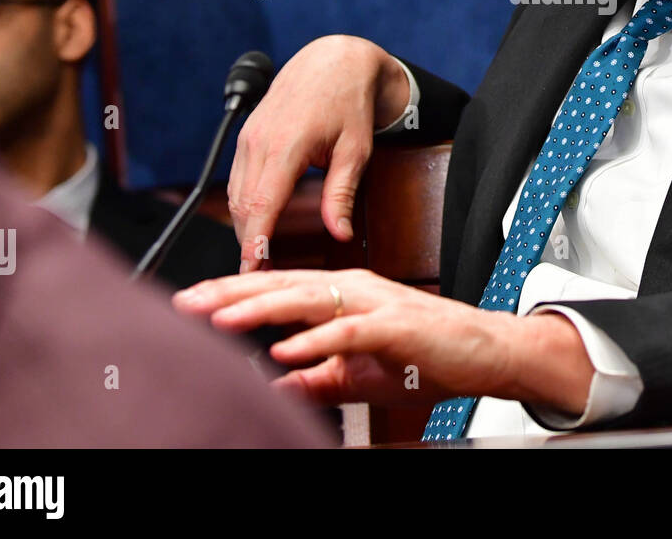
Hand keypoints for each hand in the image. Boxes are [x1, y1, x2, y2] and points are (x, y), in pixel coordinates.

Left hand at [173, 268, 529, 407]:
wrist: (485, 352)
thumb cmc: (428, 355)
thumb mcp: (358, 373)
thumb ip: (316, 376)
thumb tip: (272, 386)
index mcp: (342, 295)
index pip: (277, 289)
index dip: (233, 294)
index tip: (190, 302)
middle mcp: (354, 289)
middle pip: (282, 285)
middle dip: (231, 293)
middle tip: (186, 301)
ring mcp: (375, 304)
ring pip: (308, 299)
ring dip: (261, 309)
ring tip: (220, 319)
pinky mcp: (395, 325)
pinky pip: (347, 332)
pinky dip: (313, 340)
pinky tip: (282, 349)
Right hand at [226, 36, 410, 270]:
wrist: (333, 61)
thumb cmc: (349, 103)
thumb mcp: (356, 150)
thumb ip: (342, 194)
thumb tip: (340, 234)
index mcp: (286, 145)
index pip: (263, 205)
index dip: (254, 242)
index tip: (252, 271)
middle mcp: (259, 141)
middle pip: (244, 205)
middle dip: (248, 243)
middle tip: (259, 277)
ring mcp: (248, 137)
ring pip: (236, 194)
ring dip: (244, 226)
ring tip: (259, 258)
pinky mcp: (247, 136)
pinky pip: (238, 179)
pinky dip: (245, 205)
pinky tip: (257, 224)